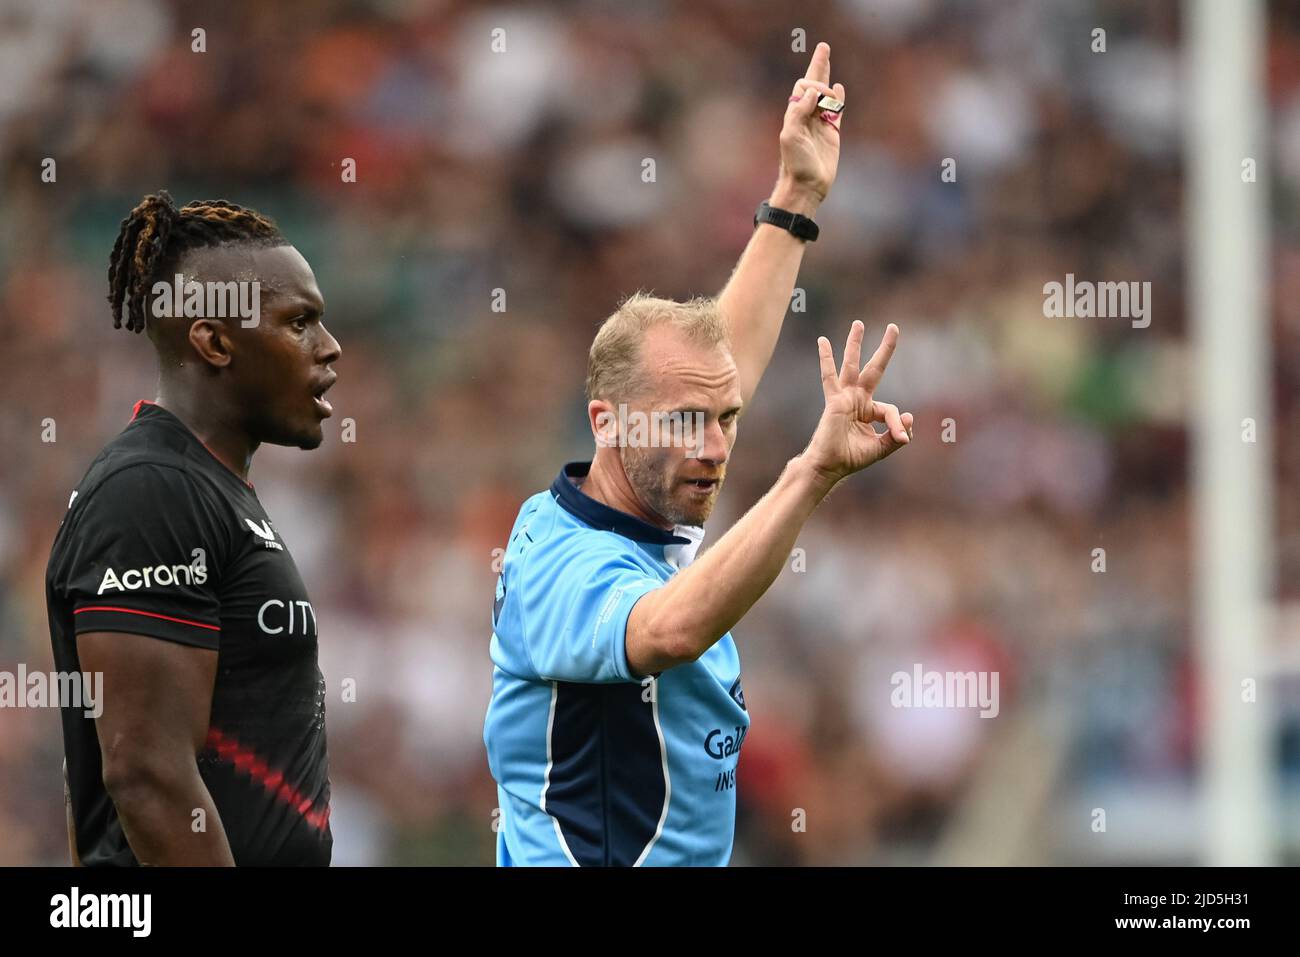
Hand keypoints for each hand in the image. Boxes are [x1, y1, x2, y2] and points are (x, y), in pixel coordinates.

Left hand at [774, 42, 844, 211]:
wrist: (807, 186)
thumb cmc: (795, 164)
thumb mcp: (790, 137)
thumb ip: (799, 113)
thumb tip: (813, 94)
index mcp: (795, 115)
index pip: (803, 88)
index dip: (813, 87)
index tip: (818, 100)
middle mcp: (807, 116)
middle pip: (813, 84)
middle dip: (818, 66)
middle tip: (823, 47)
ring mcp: (820, 124)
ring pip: (826, 95)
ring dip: (827, 78)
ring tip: (827, 59)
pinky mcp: (832, 134)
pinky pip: (836, 111)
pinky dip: (838, 99)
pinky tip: (839, 89)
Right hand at [802, 321, 912, 483]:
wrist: (830, 466)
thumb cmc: (851, 458)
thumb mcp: (881, 448)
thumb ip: (896, 435)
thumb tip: (910, 418)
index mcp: (869, 410)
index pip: (890, 410)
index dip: (898, 423)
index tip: (901, 437)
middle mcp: (857, 400)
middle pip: (874, 368)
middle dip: (885, 349)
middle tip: (894, 327)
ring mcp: (845, 398)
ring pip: (852, 365)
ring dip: (855, 343)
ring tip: (859, 324)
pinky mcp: (834, 401)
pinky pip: (829, 376)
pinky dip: (826, 359)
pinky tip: (822, 341)